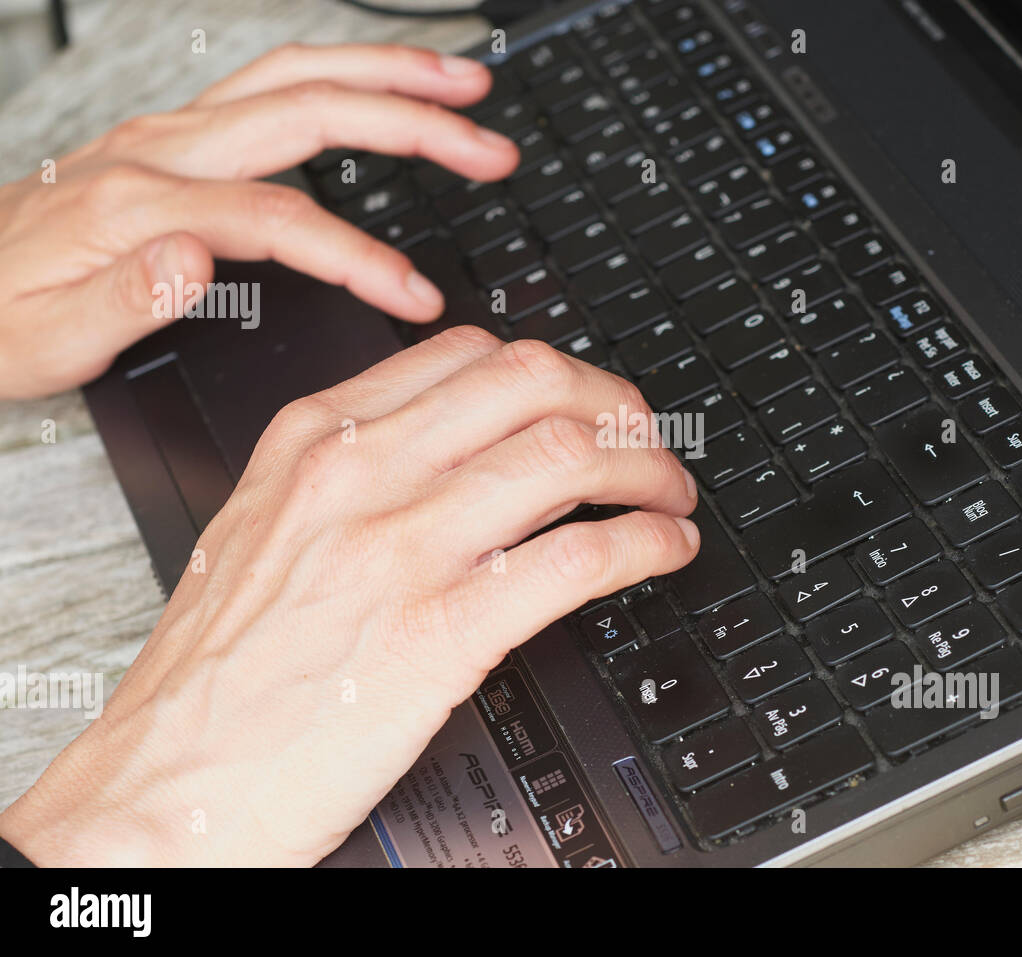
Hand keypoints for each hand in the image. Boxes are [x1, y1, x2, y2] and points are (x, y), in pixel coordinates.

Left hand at [0, 43, 519, 398]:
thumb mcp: (43, 342)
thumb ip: (125, 301)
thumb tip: (200, 260)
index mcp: (140, 205)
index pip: (279, 218)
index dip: (360, 254)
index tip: (416, 296)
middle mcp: (162, 151)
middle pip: (308, 110)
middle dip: (411, 122)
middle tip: (489, 145)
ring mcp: (172, 133)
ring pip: (297, 77)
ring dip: (387, 74)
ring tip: (463, 88)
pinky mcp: (178, 136)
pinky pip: (273, 86)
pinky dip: (343, 77)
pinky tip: (380, 89)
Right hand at [0, 328, 700, 864]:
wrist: (164, 788)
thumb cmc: (215, 676)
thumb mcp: (266, 533)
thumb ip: (353, 477)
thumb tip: (456, 454)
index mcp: (315, 441)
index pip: (467, 354)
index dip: (555, 372)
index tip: (586, 404)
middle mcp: (360, 475)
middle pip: (533, 383)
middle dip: (614, 405)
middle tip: (644, 442)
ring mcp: (401, 548)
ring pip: (567, 457)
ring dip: (648, 472)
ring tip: (670, 497)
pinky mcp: (439, 633)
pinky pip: (577, 557)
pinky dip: (644, 544)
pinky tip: (662, 551)